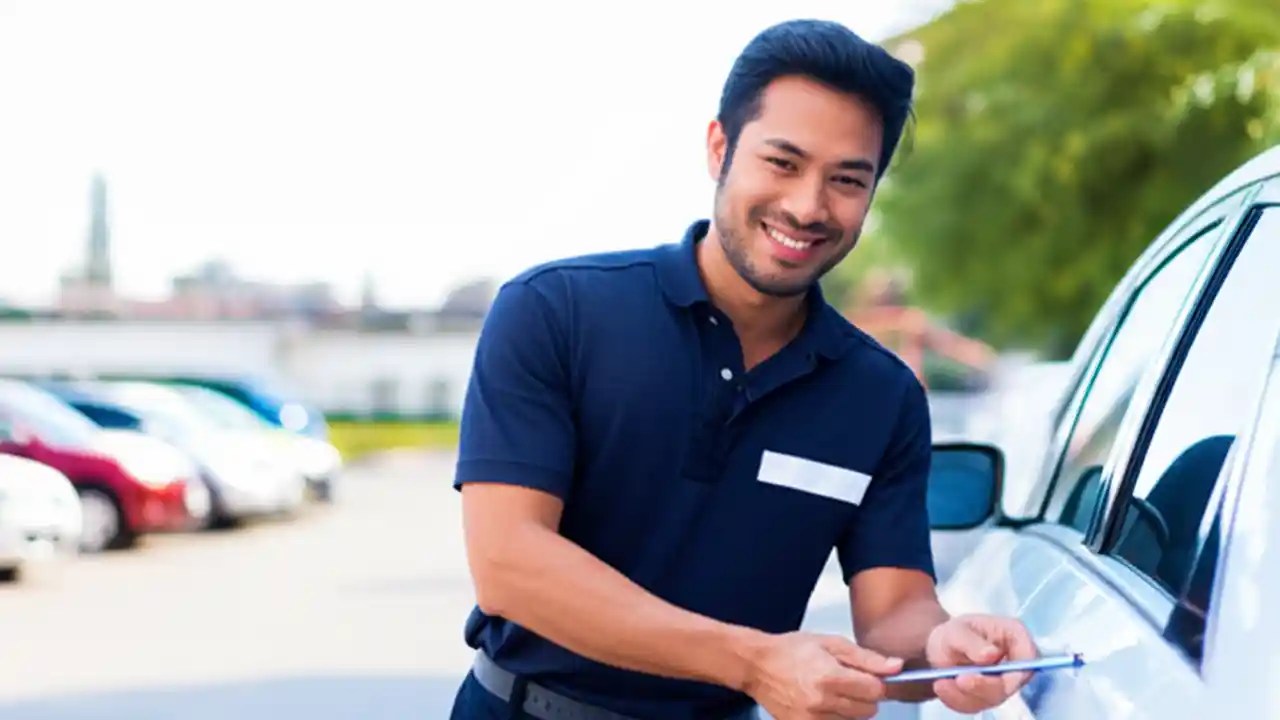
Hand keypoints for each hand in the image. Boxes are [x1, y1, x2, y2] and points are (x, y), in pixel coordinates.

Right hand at [743, 632, 902, 719]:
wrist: (757, 665)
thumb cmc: (790, 650)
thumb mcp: (830, 643)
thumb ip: (866, 657)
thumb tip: (895, 667)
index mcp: (830, 677)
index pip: (876, 691)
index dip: (875, 682)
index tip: (867, 676)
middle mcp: (822, 702)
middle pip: (867, 710)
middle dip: (864, 696)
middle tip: (847, 682)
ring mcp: (812, 719)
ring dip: (849, 709)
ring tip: (831, 691)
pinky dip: (834, 718)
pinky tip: (823, 703)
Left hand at [925, 614, 1038, 712]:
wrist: (941, 650)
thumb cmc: (954, 634)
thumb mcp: (956, 632)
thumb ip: (972, 642)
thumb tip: (992, 654)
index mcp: (1015, 636)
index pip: (1029, 657)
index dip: (1017, 671)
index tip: (994, 676)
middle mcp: (1015, 662)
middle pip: (1012, 682)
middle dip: (984, 686)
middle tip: (959, 680)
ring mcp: (1005, 682)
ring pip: (993, 698)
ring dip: (966, 694)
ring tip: (941, 682)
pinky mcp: (991, 697)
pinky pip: (977, 705)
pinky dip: (958, 700)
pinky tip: (942, 687)